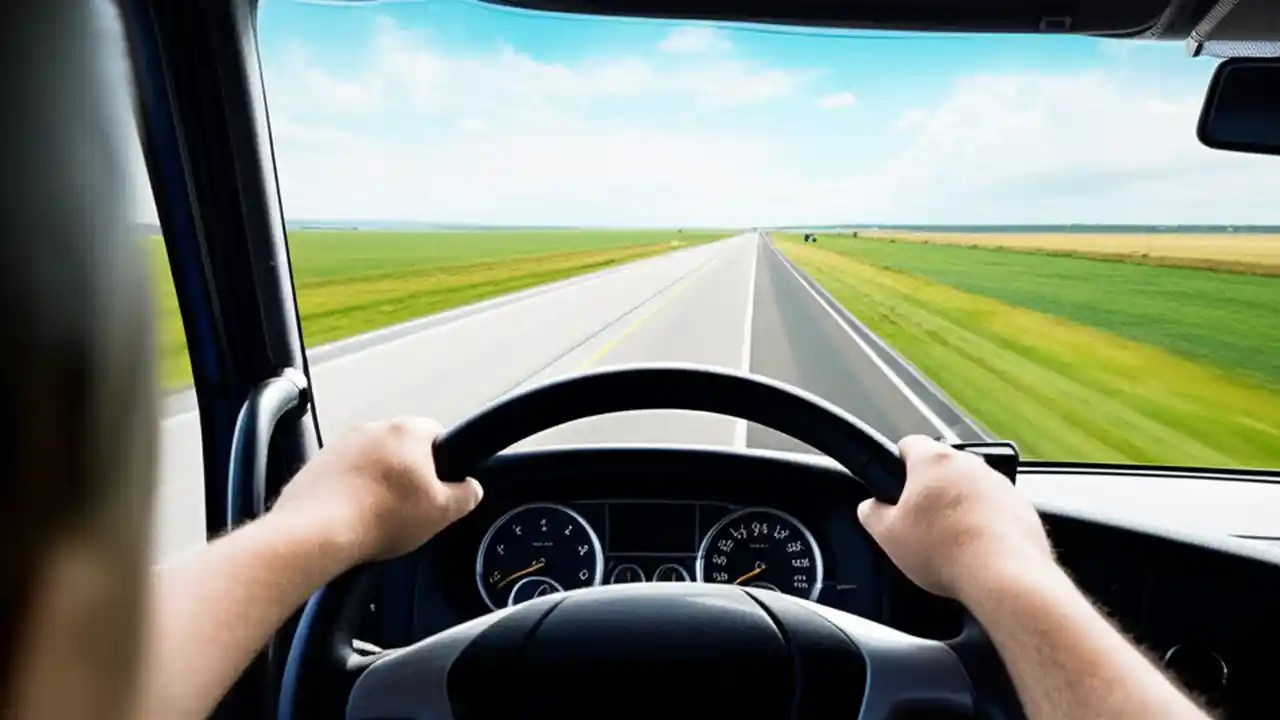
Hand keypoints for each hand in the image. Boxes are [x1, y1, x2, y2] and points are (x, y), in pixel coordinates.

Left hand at [269, 417, 482, 564]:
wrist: (317, 532)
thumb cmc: (383, 516)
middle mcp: (372, 427)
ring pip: (372, 461)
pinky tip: (352, 518)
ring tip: (378, 517)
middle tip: (412, 507)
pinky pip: (344, 475)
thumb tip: (471, 488)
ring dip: (378, 482)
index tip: (440, 488)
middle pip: (403, 448)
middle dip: (409, 473)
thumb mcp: (442, 512)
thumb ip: (466, 495)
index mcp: (408, 430)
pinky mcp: (316, 464)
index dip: (444, 463)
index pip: (438, 434)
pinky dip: (350, 492)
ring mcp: (340, 444)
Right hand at [857, 435, 1052, 600]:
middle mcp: (970, 463)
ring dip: (960, 505)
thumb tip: (870, 507)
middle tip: (919, 522)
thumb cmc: (944, 551)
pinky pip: (997, 508)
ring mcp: (1000, 483)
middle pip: (942, 467)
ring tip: (951, 540)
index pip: (908, 444)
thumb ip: (871, 514)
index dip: (896, 464)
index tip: (895, 485)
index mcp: (933, 461)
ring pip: (971, 487)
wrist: (1003, 576)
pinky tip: (978, 548)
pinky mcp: (1022, 506)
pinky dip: (986, 522)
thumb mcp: (888, 536)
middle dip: (930, 489)